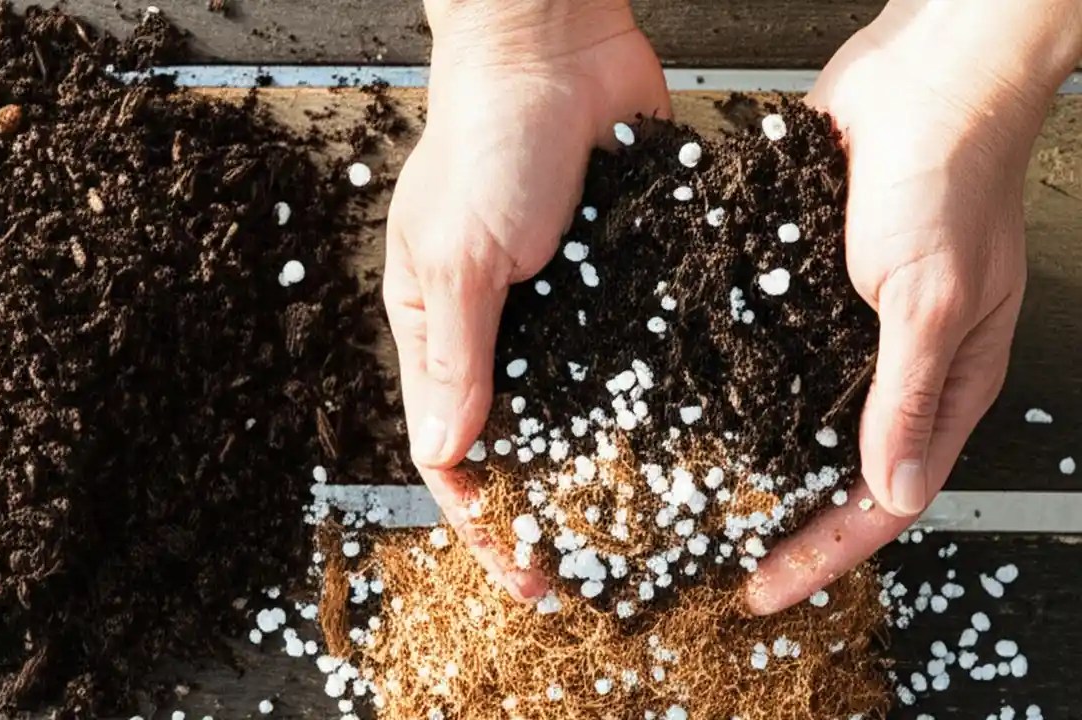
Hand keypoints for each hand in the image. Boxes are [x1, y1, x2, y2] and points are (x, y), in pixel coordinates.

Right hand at [383, 0, 669, 600]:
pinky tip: (689, 433)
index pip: (449, 451)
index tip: (528, 577)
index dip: (483, 521)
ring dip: (605, 462)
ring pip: (578, 408)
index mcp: (436, 327)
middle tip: (599, 566)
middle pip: (518, 442)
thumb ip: (455, 356)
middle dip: (548, 507)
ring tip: (652, 519)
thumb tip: (446, 452)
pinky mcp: (618, 280)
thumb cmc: (485, 141)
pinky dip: (648, 395)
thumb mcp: (460, 254)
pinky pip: (629, 352)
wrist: (557, 49)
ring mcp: (561, 309)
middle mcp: (496, 330)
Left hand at [747, 0, 1081, 613]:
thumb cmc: (949, 177)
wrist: (920, 79)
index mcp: (945, 382)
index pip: (882, 498)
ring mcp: (844, 327)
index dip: (823, 552)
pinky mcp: (803, 285)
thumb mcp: (931, 300)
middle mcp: (893, 365)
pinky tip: (692, 408)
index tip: (766, 589)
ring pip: (795, 419)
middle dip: (782, 520)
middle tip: (720, 556)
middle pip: (831, 470)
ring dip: (752, 461)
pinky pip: (769, 353)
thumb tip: (892, 492)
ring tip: (695, 498)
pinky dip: (736, 387)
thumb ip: (905, 397)